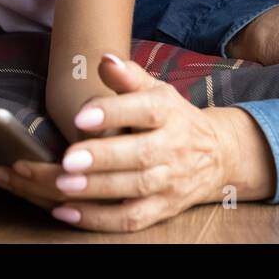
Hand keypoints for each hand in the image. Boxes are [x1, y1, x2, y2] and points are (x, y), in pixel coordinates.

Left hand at [0, 54, 241, 231]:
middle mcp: (172, 148)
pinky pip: (131, 219)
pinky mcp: (162, 209)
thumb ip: (128, 76)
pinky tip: (65, 211)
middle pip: (140, 156)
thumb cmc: (172, 118)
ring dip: (95, 190)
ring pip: (133, 190)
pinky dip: (98, 220)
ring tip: (61, 184)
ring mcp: (169, 182)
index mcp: (169, 113)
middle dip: (102, 158)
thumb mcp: (156, 91)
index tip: (81, 116)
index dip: (114, 113)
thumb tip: (104, 59)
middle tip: (67, 159)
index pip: (146, 111)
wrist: (217, 155)